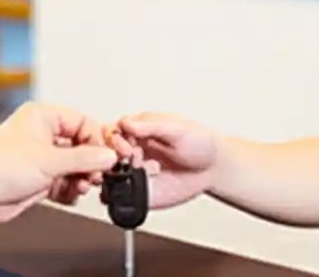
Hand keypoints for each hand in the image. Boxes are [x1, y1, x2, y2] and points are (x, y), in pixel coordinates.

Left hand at [0, 102, 117, 223]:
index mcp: (43, 117)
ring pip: (74, 166)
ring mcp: (40, 157)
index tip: (105, 158)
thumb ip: (84, 159)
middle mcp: (42, 134)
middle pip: (81, 146)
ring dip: (79, 179)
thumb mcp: (49, 161)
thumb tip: (108, 155)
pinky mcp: (38, 178)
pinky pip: (63, 182)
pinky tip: (67, 195)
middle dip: (89, 164)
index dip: (96, 141)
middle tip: (94, 176)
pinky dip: (68, 190)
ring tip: (79, 186)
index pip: (82, 122)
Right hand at [105, 112, 219, 209]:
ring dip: (110, 177)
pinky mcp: (140, 192)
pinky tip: (127, 191)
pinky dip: (114, 196)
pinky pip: (118, 196)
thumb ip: (151, 126)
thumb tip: (127, 122)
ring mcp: (135, 172)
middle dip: (111, 158)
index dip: (113, 139)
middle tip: (130, 161)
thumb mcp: (178, 129)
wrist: (215, 169)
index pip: (111, 131)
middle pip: (104, 154)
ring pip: (107, 175)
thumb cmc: (200, 144)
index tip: (126, 146)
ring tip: (132, 176)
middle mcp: (133, 151)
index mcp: (139, 131)